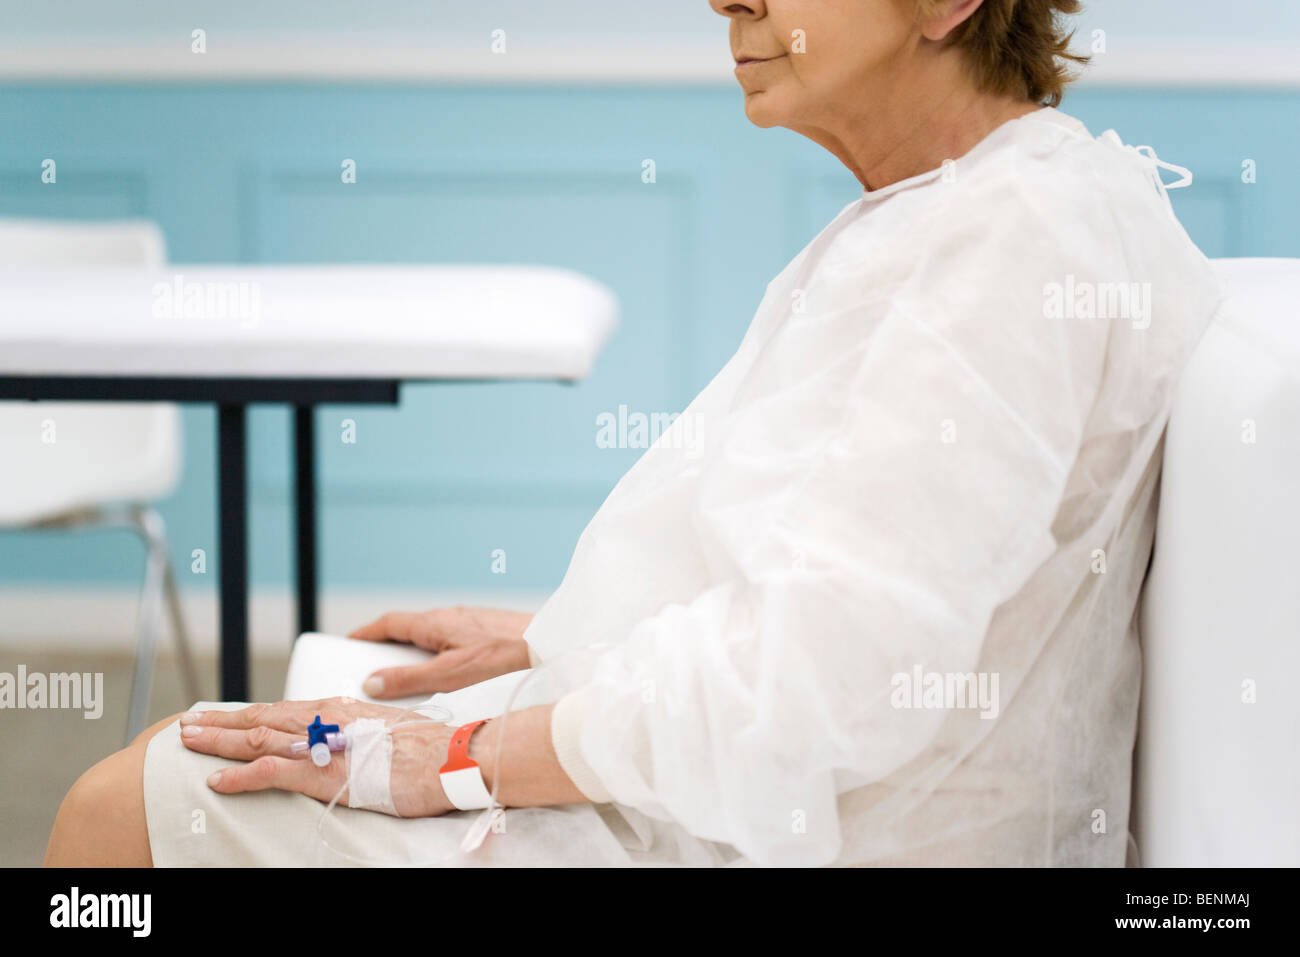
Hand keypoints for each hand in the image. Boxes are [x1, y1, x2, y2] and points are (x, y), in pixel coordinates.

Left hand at [179, 697, 457, 816]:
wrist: (454, 756)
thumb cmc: (432, 749)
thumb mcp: (389, 733)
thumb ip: (361, 735)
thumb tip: (352, 743)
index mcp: (340, 709)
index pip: (282, 710)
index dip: (248, 713)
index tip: (222, 715)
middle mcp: (325, 720)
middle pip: (261, 718)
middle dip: (221, 722)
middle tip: (186, 724)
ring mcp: (323, 745)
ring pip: (257, 738)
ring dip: (218, 742)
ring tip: (187, 743)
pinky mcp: (325, 773)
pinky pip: (270, 773)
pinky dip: (239, 777)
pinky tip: (215, 782)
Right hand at [348, 606, 532, 698]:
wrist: (547, 644)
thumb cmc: (503, 658)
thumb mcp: (451, 675)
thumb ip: (411, 679)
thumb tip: (372, 681)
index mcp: (434, 622)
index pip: (388, 623)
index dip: (365, 634)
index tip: (347, 644)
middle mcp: (448, 616)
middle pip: (407, 628)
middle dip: (386, 645)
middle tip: (370, 666)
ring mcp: (467, 621)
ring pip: (429, 634)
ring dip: (412, 650)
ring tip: (404, 675)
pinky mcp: (484, 630)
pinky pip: (448, 639)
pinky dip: (434, 652)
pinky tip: (443, 672)